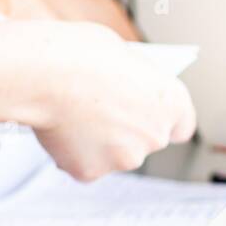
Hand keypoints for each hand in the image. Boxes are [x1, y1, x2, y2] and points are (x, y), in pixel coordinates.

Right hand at [29, 23, 195, 181]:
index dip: (162, 118)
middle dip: (127, 130)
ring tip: (75, 116)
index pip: (181, 125)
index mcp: (170, 103)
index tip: (150, 114)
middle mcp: (154, 136)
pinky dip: (74, 153)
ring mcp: (124, 159)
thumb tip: (127, 92)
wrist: (43, 74)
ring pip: (115, 155)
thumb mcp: (120, 54)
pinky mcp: (92, 172)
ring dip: (101, 143)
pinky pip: (85, 164)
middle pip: (146, 141)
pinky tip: (60, 130)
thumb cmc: (79, 54)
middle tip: (101, 110)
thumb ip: (133, 82)